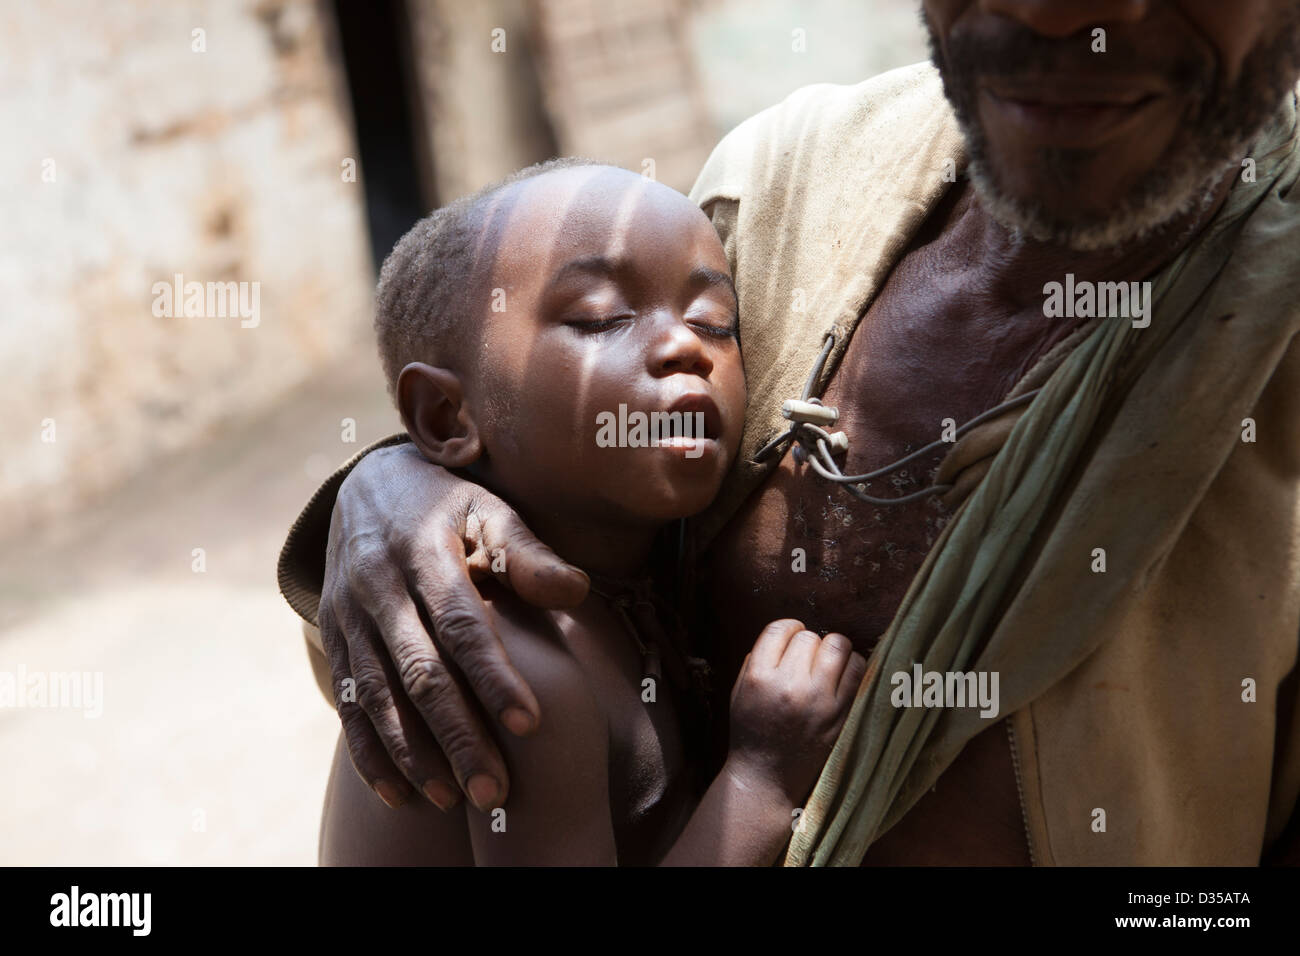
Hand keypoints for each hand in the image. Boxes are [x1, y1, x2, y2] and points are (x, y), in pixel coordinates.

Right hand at [316, 442, 588, 810]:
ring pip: (379, 698)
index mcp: (421, 549)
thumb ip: (528, 552)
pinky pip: (349, 705)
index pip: (461, 622)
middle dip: (458, 735)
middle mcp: (377, 586)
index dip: (493, 675)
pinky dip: (372, 753)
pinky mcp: (334, 640)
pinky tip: (402, 794)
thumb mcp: (487, 508)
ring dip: (416, 755)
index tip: (529, 724)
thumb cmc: (447, 505)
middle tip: (494, 790)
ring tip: (457, 799)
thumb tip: (577, 590)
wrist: (366, 487)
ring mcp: (348, 616)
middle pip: (419, 671)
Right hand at [726, 619, 866, 803]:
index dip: (789, 629)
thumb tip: (789, 634)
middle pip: (810, 636)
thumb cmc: (752, 732)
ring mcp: (819, 700)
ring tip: (828, 664)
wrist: (767, 778)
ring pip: (838, 645)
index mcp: (759, 677)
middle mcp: (789, 685)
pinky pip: (858, 670)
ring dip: (834, 650)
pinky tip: (843, 677)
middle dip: (809, 644)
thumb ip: (758, 659)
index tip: (791, 640)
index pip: (780, 628)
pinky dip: (853, 666)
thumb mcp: (739, 691)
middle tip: (807, 661)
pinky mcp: (841, 714)